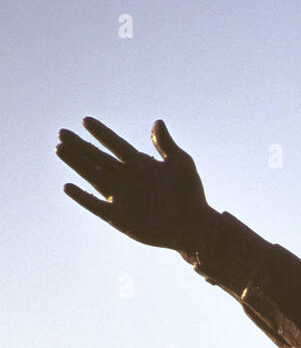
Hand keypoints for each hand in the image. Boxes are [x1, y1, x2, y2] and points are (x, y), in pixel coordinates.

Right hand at [56, 117, 208, 253]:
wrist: (192, 226)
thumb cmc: (191, 195)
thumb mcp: (180, 163)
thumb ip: (165, 144)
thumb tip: (157, 122)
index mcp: (141, 164)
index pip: (115, 144)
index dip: (101, 133)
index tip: (85, 120)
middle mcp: (127, 179)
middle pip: (98, 158)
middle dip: (80, 146)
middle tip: (62, 132)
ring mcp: (121, 198)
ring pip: (93, 177)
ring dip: (77, 164)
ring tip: (60, 149)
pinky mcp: (119, 218)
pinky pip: (96, 206)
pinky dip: (82, 198)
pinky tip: (68, 187)